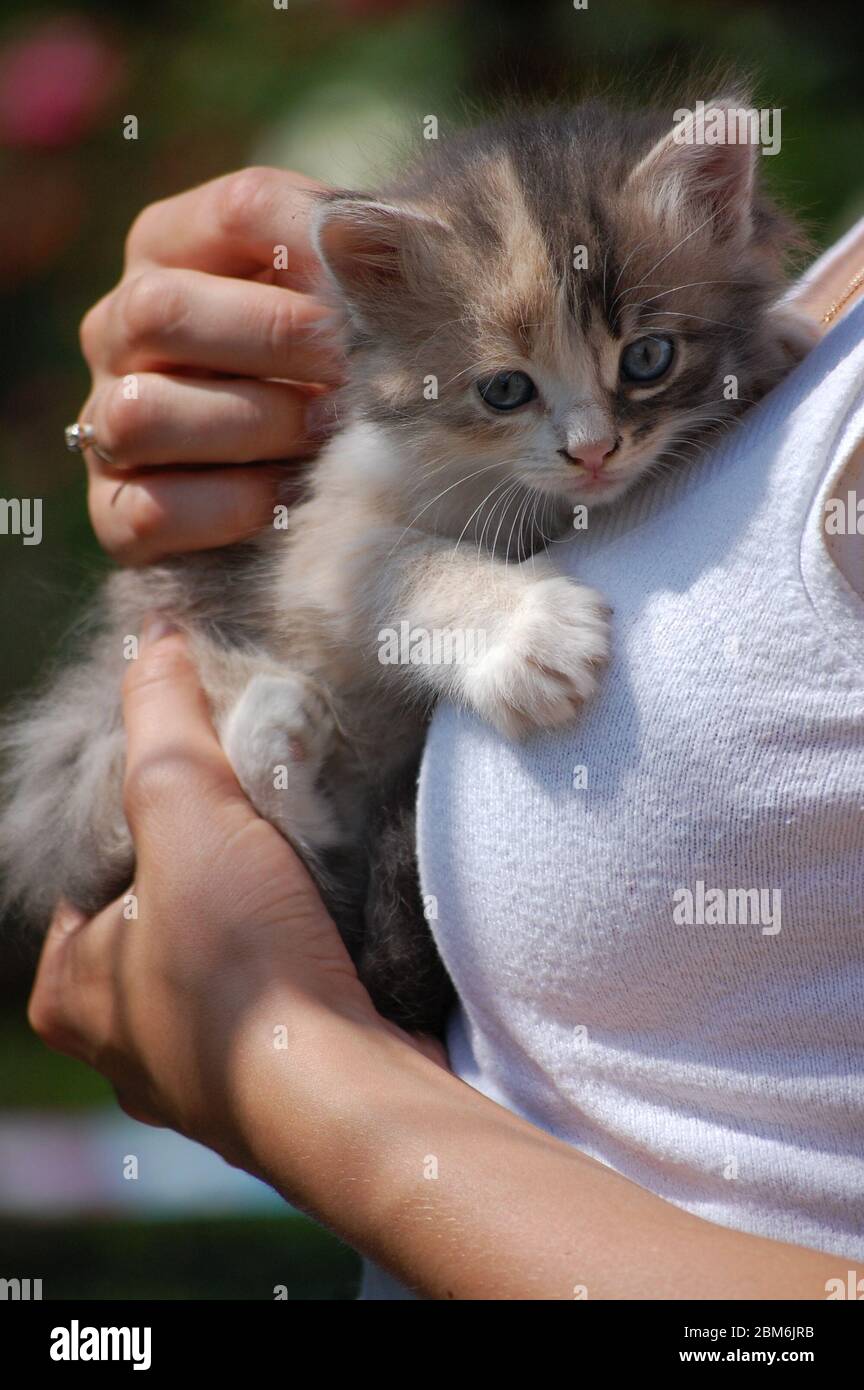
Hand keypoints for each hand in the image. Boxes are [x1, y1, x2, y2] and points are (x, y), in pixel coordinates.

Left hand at [27, 622, 442, 1168]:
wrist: (352, 1094)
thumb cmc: (243, 966)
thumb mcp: (185, 811)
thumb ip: (164, 722)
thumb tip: (152, 637)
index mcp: (72, 988)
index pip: (98, 861)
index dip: (152, 799)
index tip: (208, 764)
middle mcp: (125, 1039)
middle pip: (166, 903)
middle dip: (213, 853)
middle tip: (260, 806)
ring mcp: (203, 1069)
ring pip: (226, 950)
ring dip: (262, 904)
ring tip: (302, 854)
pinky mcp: (275, 1080)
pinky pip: (277, 990)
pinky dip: (298, 950)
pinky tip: (328, 917)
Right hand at [76, 168, 343, 563]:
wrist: (322, 494)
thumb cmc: (338, 378)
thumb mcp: (357, 305)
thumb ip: (373, 261)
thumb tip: (396, 238)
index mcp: (175, 248)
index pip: (240, 210)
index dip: (319, 245)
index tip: (377, 292)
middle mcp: (120, 328)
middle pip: (161, 308)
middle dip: (273, 339)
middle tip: (347, 371)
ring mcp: (106, 421)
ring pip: (142, 413)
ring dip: (252, 425)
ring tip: (323, 437)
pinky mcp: (115, 512)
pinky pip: (151, 509)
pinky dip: (232, 507)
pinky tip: (290, 501)